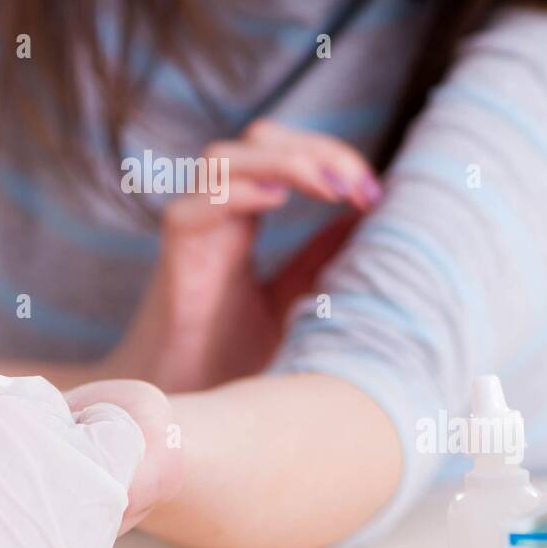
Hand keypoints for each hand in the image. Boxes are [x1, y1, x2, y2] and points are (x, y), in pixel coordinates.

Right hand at [106, 119, 377, 392]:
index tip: (373, 192)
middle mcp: (215, 216)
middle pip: (256, 140)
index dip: (329, 156)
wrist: (182, 407)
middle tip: (359, 186)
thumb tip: (367, 220)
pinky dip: (235, 193)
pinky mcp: (173, 262)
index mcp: (244, 220)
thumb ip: (319, 260)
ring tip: (330, 186)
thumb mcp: (291, 302)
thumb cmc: (227, 359)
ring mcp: (192, 234)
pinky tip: (278, 198)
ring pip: (221, 159)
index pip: (283, 152)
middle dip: (314, 147)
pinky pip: (191, 209)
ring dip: (282, 160)